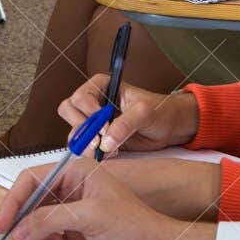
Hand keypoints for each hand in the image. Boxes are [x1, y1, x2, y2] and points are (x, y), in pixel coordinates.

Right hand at [0, 160, 214, 239]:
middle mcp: (71, 192)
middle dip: (34, 230)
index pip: (31, 180)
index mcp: (75, 173)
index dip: (13, 201)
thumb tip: (19, 230)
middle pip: (31, 209)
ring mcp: (73, 217)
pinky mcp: (76, 238)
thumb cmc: (135, 227)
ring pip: (39, 233)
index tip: (1, 224)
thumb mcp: (90, 217)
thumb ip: (49, 220)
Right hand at [58, 75, 198, 153]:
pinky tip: (107, 153)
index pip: (81, 97)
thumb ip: (125, 124)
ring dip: (85, 142)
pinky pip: (83, 145)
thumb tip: (105, 142)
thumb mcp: (144, 113)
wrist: (169, 127)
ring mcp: (94, 120)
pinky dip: (90, 152)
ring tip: (105, 150)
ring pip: (74, 130)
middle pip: (69, 110)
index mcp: (101, 85)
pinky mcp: (98, 137)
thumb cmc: (159, 111)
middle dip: (82, 128)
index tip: (106, 126)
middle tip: (98, 141)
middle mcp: (93, 101)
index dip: (90, 113)